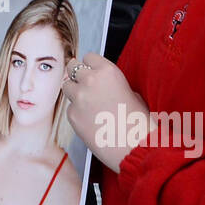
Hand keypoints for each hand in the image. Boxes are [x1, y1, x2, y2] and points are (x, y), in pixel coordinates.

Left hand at [60, 52, 149, 172]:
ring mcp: (79, 97)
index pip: (88, 57)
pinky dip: (76, 112)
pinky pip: (69, 108)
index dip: (90, 66)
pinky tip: (90, 121)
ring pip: (66, 86)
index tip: (91, 72)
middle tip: (83, 85)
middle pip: (72, 67)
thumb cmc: (138, 121)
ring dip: (74, 92)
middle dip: (77, 75)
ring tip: (87, 105)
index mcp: (108, 71)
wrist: (134, 146)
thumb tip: (103, 84)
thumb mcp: (132, 92)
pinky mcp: (72, 115)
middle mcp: (90, 80)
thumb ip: (113, 83)